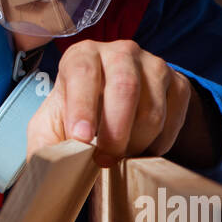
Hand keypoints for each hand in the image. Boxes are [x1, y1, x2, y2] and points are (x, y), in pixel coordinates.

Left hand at [26, 39, 204, 166]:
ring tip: (120, 156)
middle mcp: (120, 51)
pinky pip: (175, 118)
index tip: (81, 138)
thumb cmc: (75, 116)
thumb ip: (43, 146)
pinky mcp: (178, 83)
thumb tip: (47, 170)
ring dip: (136, 143)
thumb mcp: (49, 127)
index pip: (82, 72)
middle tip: (105, 160)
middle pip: (125, 87)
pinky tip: (142, 149)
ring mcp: (153, 64)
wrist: (113, 109)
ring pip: (152, 109)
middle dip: (115, 132)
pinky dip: (159, 143)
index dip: (82, 105)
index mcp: (82, 55)